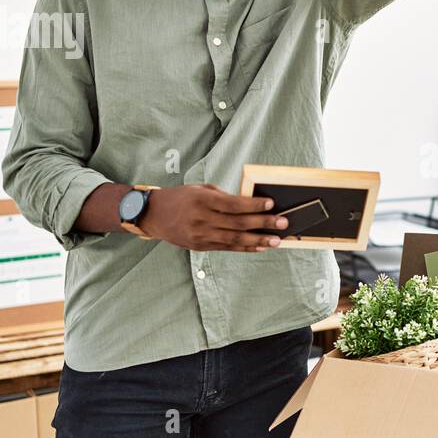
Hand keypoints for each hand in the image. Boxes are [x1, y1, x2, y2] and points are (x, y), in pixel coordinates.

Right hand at [139, 184, 287, 251]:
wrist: (154, 215)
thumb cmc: (181, 198)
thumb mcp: (200, 189)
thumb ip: (224, 197)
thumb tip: (250, 203)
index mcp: (201, 200)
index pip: (233, 204)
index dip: (253, 205)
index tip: (271, 203)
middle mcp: (201, 219)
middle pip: (238, 223)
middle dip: (263, 223)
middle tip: (283, 223)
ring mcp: (201, 235)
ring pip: (234, 240)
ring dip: (258, 240)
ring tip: (276, 240)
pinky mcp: (201, 246)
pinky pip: (227, 248)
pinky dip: (245, 248)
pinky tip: (260, 247)